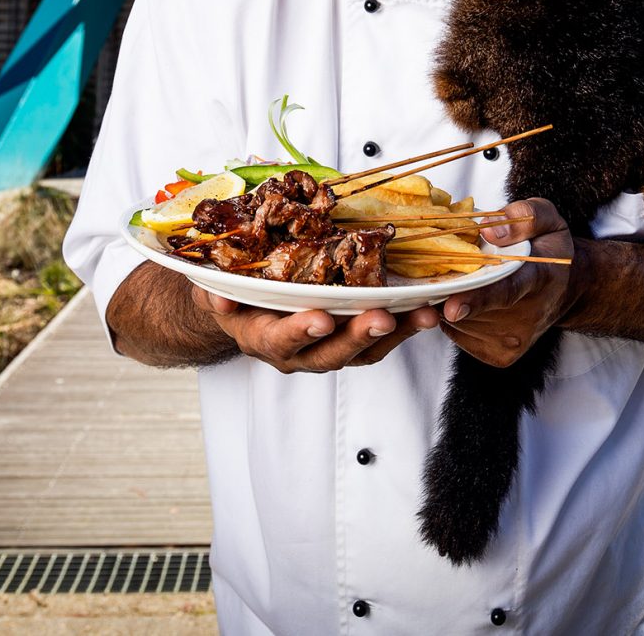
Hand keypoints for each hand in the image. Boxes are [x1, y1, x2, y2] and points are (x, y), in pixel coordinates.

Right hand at [191, 286, 439, 372]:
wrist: (245, 309)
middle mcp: (298, 353)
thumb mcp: (214, 289)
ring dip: (395, 335)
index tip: (321, 318)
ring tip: (422, 316)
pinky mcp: (351, 341)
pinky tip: (429, 310)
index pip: (281, 340)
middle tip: (382, 318)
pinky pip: (380, 341)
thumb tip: (221, 298)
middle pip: (330, 353)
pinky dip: (406, 327)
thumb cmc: (233, 294)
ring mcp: (327, 350)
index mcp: (264, 338)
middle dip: (357, 337)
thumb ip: (215, 294)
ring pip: (363, 352)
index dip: (300, 332)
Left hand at [438, 198, 583, 367]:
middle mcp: (528, 316)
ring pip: (460, 321)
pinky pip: (459, 333)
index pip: (507, 290)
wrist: (565, 290)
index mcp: (539, 277)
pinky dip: (456, 316)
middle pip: (475, 307)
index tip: (452, 308)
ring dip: (453, 300)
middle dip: (451, 292)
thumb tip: (488, 230)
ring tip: (471, 284)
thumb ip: (525, 216)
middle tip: (443, 273)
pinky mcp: (500, 355)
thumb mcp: (548, 219)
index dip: (478, 299)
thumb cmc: (549, 249)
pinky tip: (472, 301)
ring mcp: (514, 340)